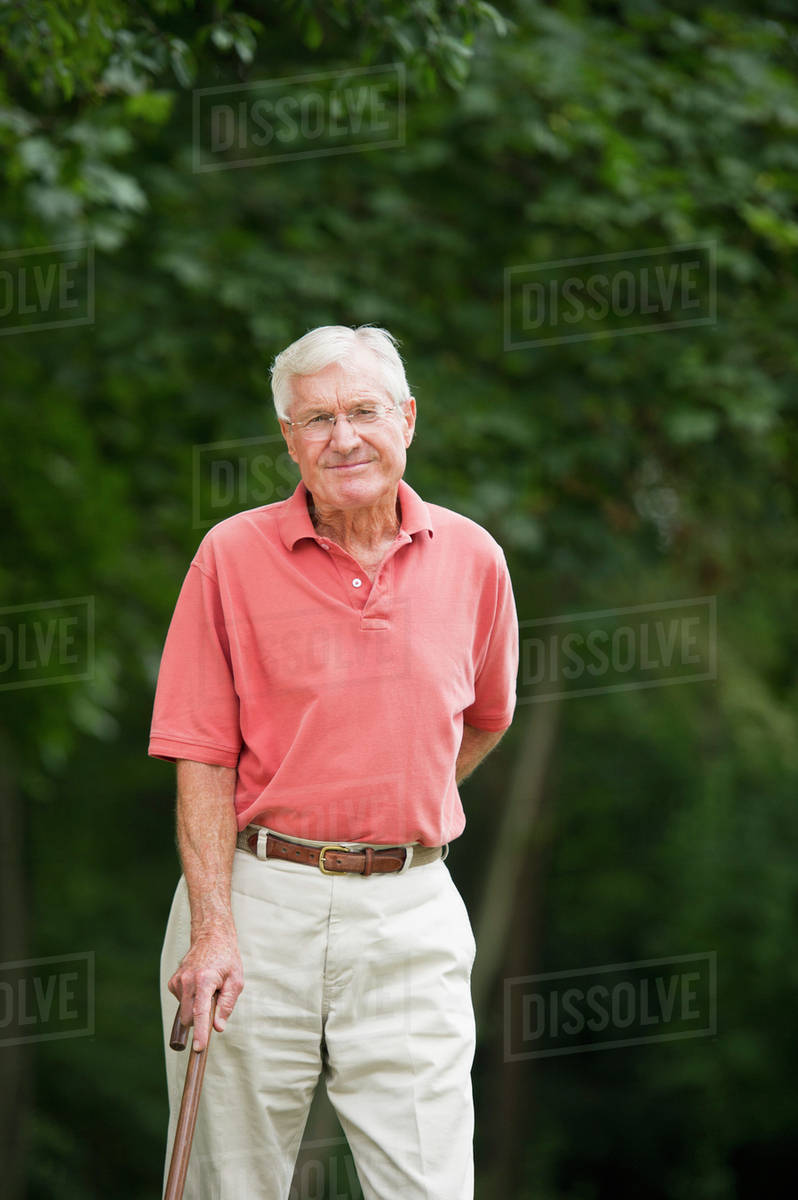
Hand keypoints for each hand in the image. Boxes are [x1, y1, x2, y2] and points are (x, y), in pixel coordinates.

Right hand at [167, 917, 243, 1051]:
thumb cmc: (227, 959)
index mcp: (204, 980)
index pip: (201, 1013)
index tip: (198, 1048)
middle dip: (201, 1020)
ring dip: (197, 1007)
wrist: (211, 936)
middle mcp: (188, 981)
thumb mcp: (236, 980)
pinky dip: (191, 1000)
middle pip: (190, 1018)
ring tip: (209, 987)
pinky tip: (200, 985)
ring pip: (186, 1011)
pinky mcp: (173, 982)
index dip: (200, 1033)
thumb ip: (227, 1005)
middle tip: (216, 1000)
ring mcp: (178, 981)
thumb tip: (218, 1027)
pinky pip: (182, 1002)